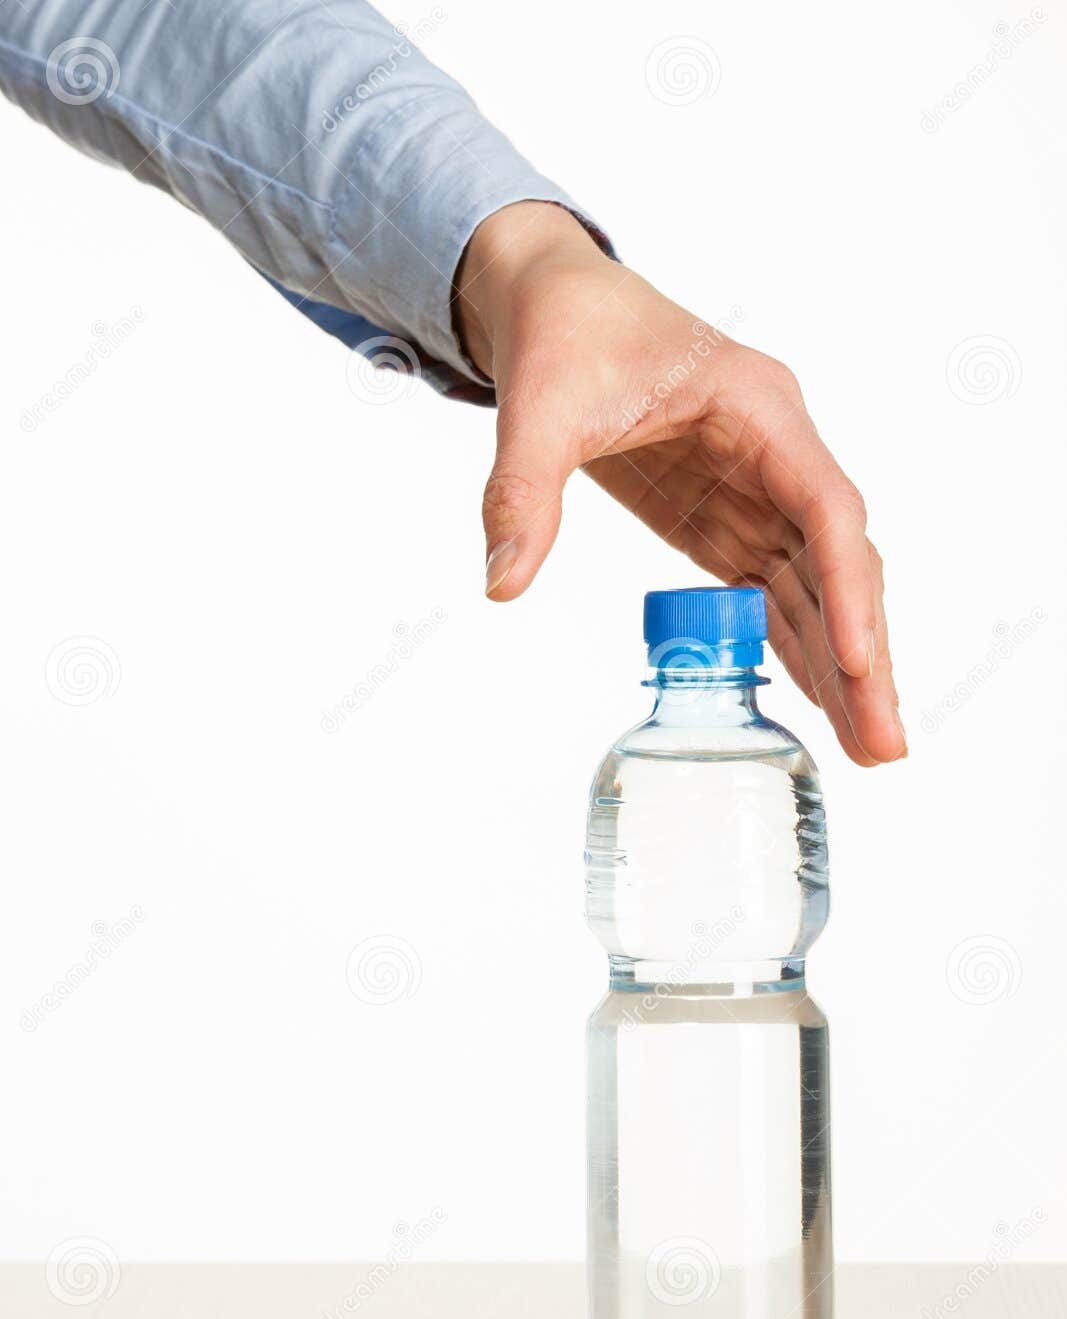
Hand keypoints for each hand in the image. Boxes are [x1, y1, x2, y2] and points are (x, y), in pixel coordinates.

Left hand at [455, 202, 904, 764]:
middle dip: (863, 656)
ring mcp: (758, 489)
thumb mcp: (538, 406)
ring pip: (817, 588)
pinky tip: (821, 702)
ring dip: (841, 667)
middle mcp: (776, 452)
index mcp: (756, 409)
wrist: (553, 302)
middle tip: (884, 746)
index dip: (846, 588)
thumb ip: (522, 493)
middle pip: (840, 563)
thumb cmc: (564, 331)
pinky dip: (797, 647)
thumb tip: (502, 582)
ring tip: (868, 747)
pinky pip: (775, 591)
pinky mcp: (727, 518)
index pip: (823, 508)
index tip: (857, 662)